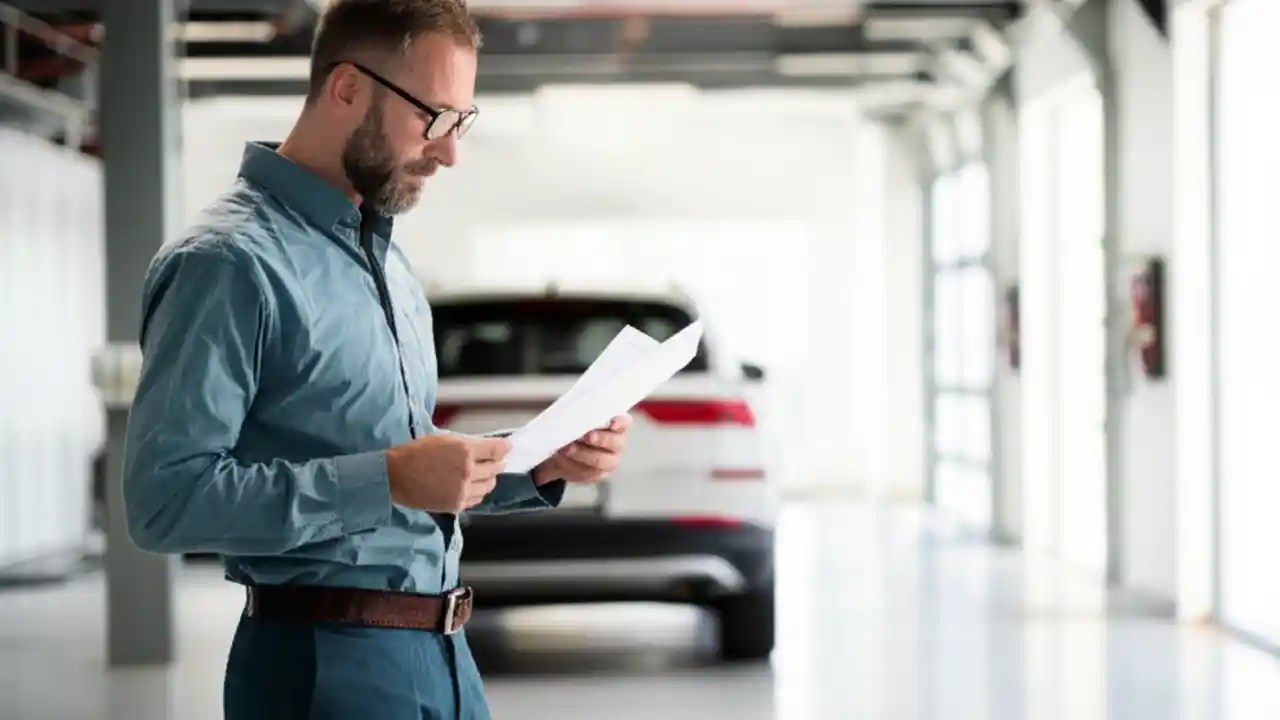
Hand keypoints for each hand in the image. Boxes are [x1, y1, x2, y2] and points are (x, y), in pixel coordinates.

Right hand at [386, 434, 510, 512]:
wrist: (396, 476)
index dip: (504, 448)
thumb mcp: (443, 438)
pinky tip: (472, 487)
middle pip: (495, 468)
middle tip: (498, 461)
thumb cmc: (415, 453)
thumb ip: (466, 443)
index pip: (496, 449)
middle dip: (498, 463)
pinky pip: (477, 499)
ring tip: (485, 475)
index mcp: (464, 450)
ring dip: (489, 478)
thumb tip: (484, 446)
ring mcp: (463, 489)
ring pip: (488, 485)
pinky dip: (478, 492)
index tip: (507, 447)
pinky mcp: (456, 504)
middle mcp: (467, 470)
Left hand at [534, 414, 630, 485]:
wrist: (560, 448)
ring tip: (567, 449)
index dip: (619, 422)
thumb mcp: (574, 413)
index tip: (612, 423)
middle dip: (599, 439)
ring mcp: (608, 461)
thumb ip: (580, 411)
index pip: (624, 422)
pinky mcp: (595, 475)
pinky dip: (571, 465)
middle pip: (614, 443)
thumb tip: (575, 408)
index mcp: (617, 424)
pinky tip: (562, 459)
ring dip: (582, 454)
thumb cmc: (572, 426)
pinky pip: (585, 473)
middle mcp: (617, 443)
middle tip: (585, 436)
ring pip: (599, 461)